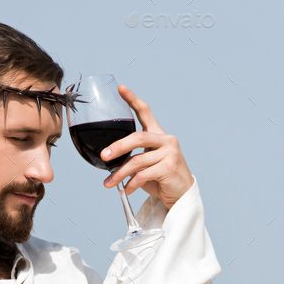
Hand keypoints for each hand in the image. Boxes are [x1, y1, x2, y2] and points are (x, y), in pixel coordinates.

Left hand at [101, 85, 193, 208]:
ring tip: (109, 184)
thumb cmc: (160, 178)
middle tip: (104, 156)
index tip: (120, 88)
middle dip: (118, 147)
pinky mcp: (169, 167)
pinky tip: (126, 190)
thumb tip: (107, 160)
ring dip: (120, 174)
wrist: (180, 194)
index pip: (145, 112)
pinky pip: (143, 175)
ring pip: (137, 161)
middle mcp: (166, 139)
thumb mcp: (145, 164)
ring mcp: (170, 153)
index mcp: (158, 134)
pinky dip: (131, 184)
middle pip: (137, 138)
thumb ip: (132, 157)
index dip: (132, 99)